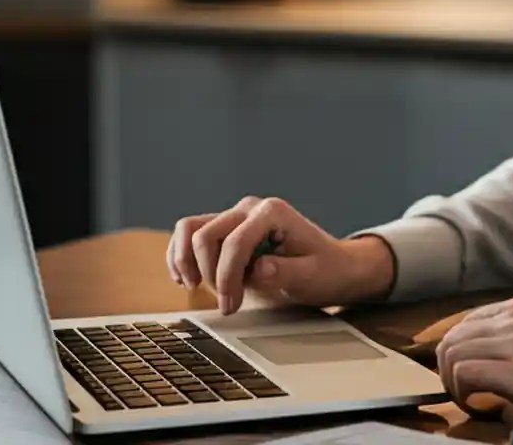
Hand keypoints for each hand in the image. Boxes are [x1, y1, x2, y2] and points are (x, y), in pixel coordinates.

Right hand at [166, 196, 394, 314]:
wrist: (332, 265)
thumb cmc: (324, 270)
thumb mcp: (312, 277)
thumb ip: (286, 272)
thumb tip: (258, 268)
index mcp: (273, 212)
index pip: (235, 242)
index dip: (227, 277)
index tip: (230, 305)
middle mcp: (250, 207)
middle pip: (206, 234)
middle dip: (209, 273)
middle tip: (226, 303)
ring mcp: (236, 215)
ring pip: (190, 228)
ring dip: (187, 260)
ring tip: (194, 286)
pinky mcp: (226, 227)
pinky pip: (190, 232)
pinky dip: (180, 254)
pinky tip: (184, 277)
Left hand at [435, 296, 512, 422]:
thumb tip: (495, 352)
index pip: (466, 320)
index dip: (457, 349)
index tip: (463, 372)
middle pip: (452, 335)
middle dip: (446, 366)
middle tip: (462, 390)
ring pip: (452, 352)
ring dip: (451, 380)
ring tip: (469, 399)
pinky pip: (464, 373)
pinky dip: (461, 392)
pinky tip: (476, 405)